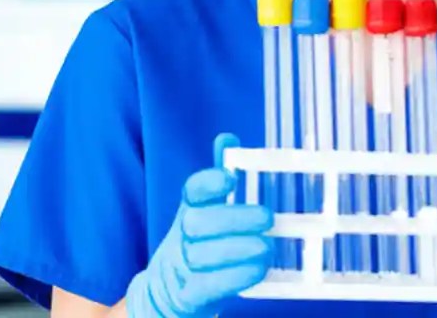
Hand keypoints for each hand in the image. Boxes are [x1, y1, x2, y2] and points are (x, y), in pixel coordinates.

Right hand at [124, 133, 273, 316]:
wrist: (169, 292)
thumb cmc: (199, 245)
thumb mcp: (207, 211)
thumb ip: (218, 179)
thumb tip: (227, 138)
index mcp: (189, 211)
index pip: (192, 191)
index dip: (209, 182)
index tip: (231, 178)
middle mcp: (181, 237)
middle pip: (196, 223)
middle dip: (233, 219)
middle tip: (266, 217)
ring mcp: (182, 268)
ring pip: (202, 256)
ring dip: (238, 250)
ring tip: (267, 247)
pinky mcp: (188, 297)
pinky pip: (206, 287)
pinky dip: (233, 277)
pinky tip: (257, 269)